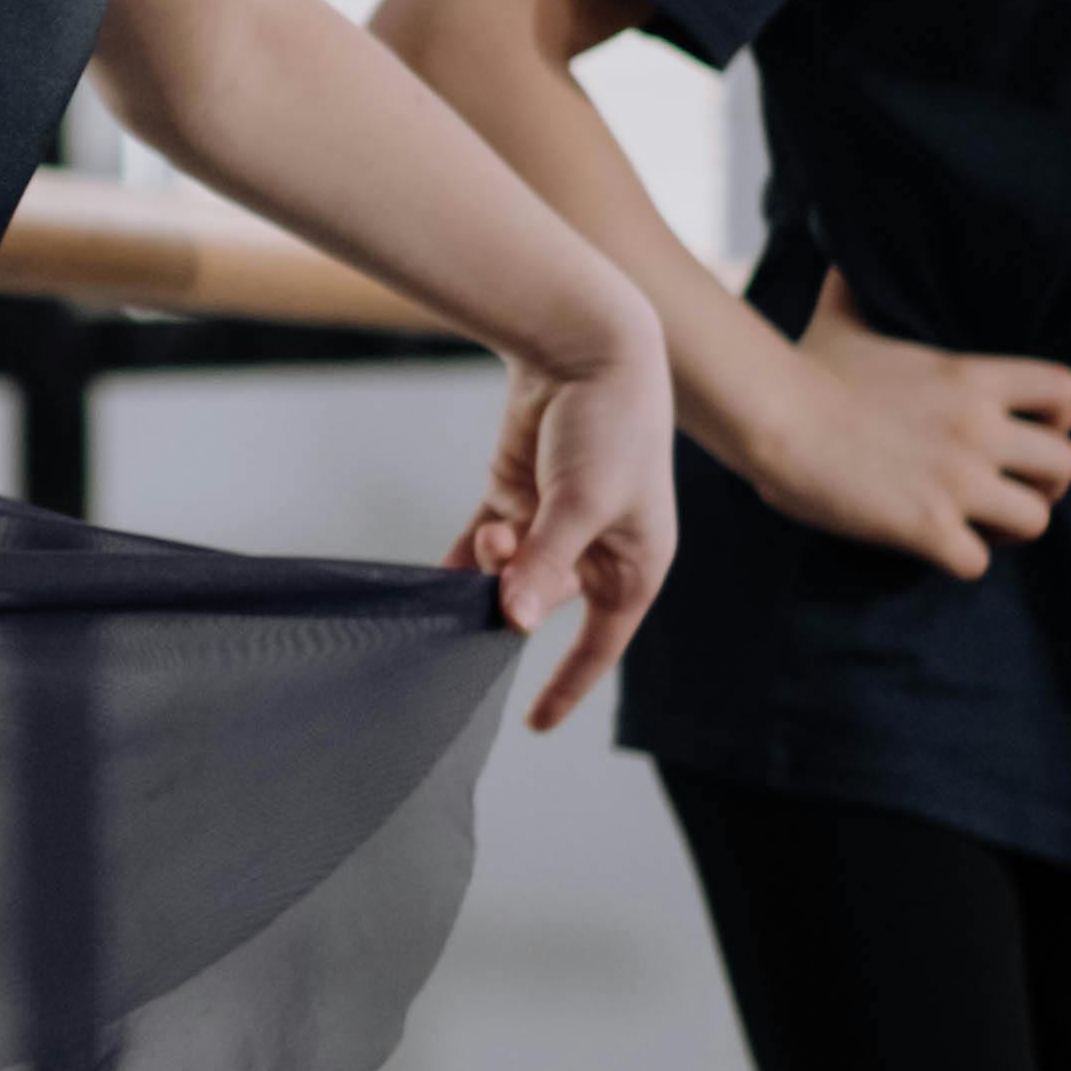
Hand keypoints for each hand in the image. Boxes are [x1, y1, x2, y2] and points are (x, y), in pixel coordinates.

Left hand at [449, 318, 674, 732]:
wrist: (588, 347)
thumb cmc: (612, 427)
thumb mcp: (583, 504)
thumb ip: (544, 565)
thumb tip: (514, 621)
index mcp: (636, 565)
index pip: (602, 643)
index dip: (567, 684)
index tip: (534, 724)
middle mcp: (597, 551)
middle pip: (542, 604)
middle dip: (513, 599)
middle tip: (499, 573)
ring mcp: (553, 525)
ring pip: (508, 575)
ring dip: (491, 567)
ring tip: (497, 536)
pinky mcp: (518, 498)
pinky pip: (484, 547)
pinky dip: (462, 561)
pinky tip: (434, 578)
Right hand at [748, 271, 1070, 578]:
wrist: (773, 415)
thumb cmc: (804, 366)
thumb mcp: (841, 318)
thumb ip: (853, 288)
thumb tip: (836, 252)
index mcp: (972, 377)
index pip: (1064, 391)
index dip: (1058, 417)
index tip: (1029, 429)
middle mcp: (979, 430)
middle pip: (1065, 464)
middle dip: (1045, 483)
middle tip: (1009, 489)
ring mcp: (958, 482)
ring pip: (1036, 520)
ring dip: (1008, 528)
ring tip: (975, 524)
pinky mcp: (927, 526)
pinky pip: (978, 562)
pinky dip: (960, 559)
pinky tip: (932, 546)